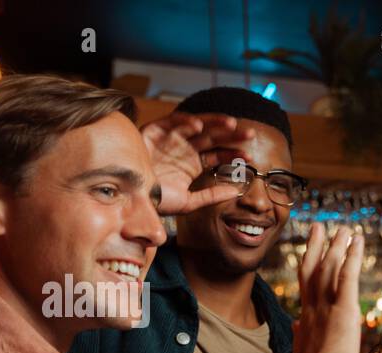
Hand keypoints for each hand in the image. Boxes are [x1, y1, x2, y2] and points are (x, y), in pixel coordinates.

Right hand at [140, 111, 254, 214]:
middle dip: (232, 135)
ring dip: (214, 123)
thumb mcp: (189, 202)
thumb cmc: (158, 200)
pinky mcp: (155, 131)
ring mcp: (172, 138)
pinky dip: (185, 121)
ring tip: (231, 124)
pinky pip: (172, 121)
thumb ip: (212, 196)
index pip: (219, 154)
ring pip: (197, 125)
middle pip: (213, 137)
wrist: (132, 199)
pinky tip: (198, 126)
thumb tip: (236, 191)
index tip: (249, 157)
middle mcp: (185, 148)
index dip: (234, 154)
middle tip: (250, 134)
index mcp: (194, 162)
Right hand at [283, 224, 364, 352]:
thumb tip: (297, 325)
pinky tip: (357, 240)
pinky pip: (347, 276)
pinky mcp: (342, 313)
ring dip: (339, 246)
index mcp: (305, 321)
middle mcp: (312, 310)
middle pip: (314, 269)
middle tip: (323, 226)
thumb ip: (302, 335)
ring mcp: (326, 310)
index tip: (311, 247)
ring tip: (346, 229)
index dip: (309, 263)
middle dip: (319, 246)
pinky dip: (353, 256)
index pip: (306, 285)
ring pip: (330, 268)